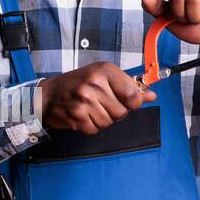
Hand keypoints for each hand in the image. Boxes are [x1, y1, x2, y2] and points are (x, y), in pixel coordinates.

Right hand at [35, 62, 154, 134]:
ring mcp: (85, 101)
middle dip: (115, 112)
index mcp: (104, 71)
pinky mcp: (77, 116)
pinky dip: (91, 126)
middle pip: (122, 112)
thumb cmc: (76, 84)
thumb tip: (151, 96)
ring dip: (102, 119)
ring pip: (110, 122)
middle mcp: (94, 84)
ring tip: (91, 109)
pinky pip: (96, 129)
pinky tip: (83, 115)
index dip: (134, 103)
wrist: (47, 95)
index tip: (128, 101)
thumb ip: (128, 86)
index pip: (133, 94)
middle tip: (102, 103)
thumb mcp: (103, 77)